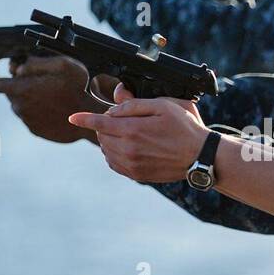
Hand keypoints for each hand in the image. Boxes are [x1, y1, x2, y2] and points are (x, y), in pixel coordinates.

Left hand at [0, 55, 103, 142]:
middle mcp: (20, 107)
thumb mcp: (61, 65)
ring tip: (49, 95)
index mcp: (22, 89)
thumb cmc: (78, 88)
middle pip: (9, 92)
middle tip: (37, 80)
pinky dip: (36, 110)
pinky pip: (29, 116)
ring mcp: (27, 120)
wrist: (91, 118)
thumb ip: (35, 63)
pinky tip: (52, 107)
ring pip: (19, 104)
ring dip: (28, 97)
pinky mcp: (35, 130)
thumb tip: (19, 68)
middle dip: (17, 84)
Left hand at [70, 84, 209, 181]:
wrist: (200, 157)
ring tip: (130, 133)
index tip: (73, 117)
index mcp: (133, 130)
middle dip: (107, 125)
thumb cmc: (186, 128)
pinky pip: (114, 163)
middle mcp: (129, 150)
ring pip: (106, 150)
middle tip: (127, 119)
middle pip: (102, 136)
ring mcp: (132, 165)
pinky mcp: (137, 175)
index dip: (84, 119)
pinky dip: (115, 154)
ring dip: (110, 140)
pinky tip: (128, 148)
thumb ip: (135, 102)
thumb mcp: (164, 105)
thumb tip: (116, 99)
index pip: (99, 123)